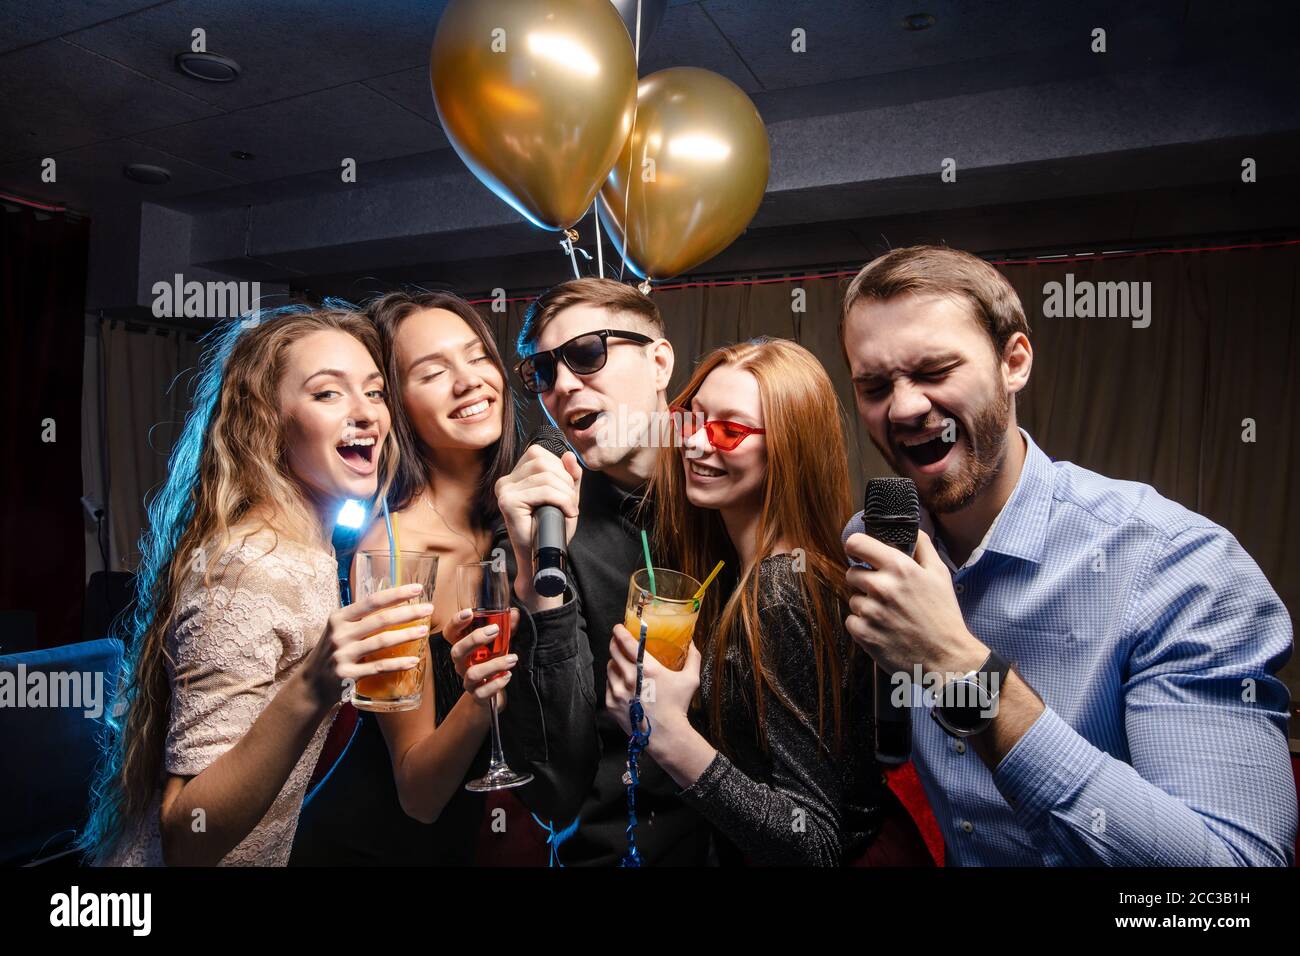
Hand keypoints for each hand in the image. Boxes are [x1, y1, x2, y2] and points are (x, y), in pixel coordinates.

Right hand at [302, 583, 430, 709]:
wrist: (311, 684)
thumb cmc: (333, 651)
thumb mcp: (340, 629)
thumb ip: (360, 618)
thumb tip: (393, 602)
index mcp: (339, 618)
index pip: (372, 601)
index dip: (396, 594)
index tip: (417, 588)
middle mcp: (340, 634)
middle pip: (380, 620)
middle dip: (408, 613)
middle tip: (429, 609)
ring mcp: (343, 655)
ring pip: (381, 642)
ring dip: (406, 636)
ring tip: (424, 631)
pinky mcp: (347, 675)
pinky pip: (378, 667)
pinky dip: (397, 664)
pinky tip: (413, 661)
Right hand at [446, 607, 518, 709]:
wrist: (491, 695)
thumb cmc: (493, 663)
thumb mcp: (499, 644)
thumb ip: (507, 628)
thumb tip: (515, 614)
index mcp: (464, 647)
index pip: (450, 633)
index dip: (456, 622)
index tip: (470, 612)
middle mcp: (462, 664)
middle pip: (456, 651)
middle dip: (474, 639)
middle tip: (495, 631)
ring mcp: (468, 681)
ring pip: (473, 674)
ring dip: (494, 665)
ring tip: (513, 658)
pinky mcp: (478, 696)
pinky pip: (482, 692)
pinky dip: (497, 684)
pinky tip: (508, 676)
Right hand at [494, 445, 581, 608]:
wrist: (542, 557)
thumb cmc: (551, 528)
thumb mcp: (566, 496)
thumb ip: (570, 475)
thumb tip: (568, 455)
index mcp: (515, 476)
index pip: (538, 453)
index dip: (559, 468)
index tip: (565, 490)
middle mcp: (505, 481)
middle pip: (542, 461)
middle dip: (564, 480)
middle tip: (569, 502)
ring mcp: (505, 491)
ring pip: (545, 476)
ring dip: (565, 493)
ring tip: (568, 509)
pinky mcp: (509, 503)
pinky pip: (543, 491)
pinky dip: (562, 500)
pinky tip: (566, 512)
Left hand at [605, 623, 699, 738]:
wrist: (665, 734)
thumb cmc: (678, 706)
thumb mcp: (690, 679)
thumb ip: (692, 658)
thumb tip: (692, 643)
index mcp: (647, 668)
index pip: (627, 642)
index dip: (620, 631)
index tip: (618, 627)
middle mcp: (630, 678)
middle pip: (613, 651)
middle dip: (614, 643)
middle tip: (618, 641)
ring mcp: (618, 691)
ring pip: (609, 667)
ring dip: (614, 661)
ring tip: (621, 662)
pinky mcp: (612, 703)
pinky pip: (608, 684)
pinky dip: (613, 679)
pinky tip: (621, 681)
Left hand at [843, 530, 986, 678]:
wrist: (947, 657)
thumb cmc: (943, 615)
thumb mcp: (940, 574)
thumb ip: (923, 546)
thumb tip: (913, 527)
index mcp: (899, 567)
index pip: (856, 543)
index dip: (856, 547)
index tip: (859, 554)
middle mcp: (881, 586)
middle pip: (852, 573)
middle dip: (865, 581)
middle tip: (885, 593)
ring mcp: (870, 611)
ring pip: (853, 599)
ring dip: (866, 606)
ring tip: (890, 615)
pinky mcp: (863, 633)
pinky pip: (852, 621)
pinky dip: (863, 626)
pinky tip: (884, 629)